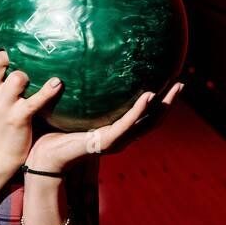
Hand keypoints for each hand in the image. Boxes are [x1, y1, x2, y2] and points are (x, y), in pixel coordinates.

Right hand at [0, 10, 64, 169]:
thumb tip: (5, 61)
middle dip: (6, 54)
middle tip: (19, 55)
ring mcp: (2, 105)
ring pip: (15, 76)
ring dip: (27, 73)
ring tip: (40, 75)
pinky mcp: (17, 117)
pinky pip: (35, 100)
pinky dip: (47, 90)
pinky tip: (58, 83)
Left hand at [26, 81, 185, 171]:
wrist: (44, 156)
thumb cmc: (53, 133)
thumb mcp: (72, 111)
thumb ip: (81, 95)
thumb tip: (78, 68)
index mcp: (115, 131)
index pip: (144, 117)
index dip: (159, 103)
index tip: (169, 84)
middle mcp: (120, 137)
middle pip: (153, 120)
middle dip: (169, 103)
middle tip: (181, 83)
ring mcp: (116, 141)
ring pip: (147, 123)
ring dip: (162, 105)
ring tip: (174, 87)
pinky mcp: (107, 142)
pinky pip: (127, 124)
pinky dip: (139, 111)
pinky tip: (149, 96)